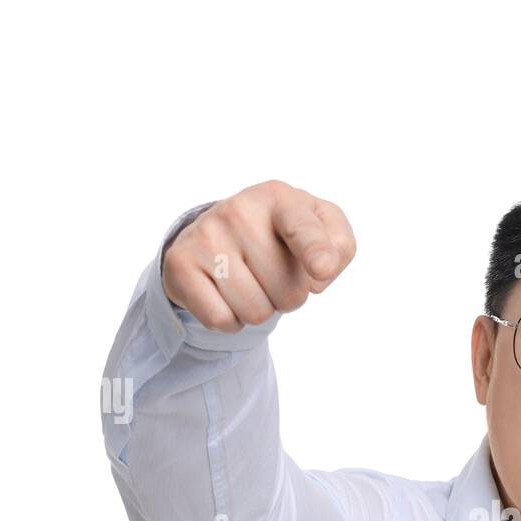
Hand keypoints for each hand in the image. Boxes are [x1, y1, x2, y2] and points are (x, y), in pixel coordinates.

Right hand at [161, 179, 356, 332]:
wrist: (220, 229)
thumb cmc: (284, 234)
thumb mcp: (321, 229)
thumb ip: (339, 247)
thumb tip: (319, 274)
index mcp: (280, 198)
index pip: (302, 229)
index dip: (315, 251)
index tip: (322, 268)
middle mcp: (240, 211)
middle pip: (288, 293)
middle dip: (289, 297)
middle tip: (273, 275)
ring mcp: (206, 236)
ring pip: (255, 312)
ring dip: (260, 309)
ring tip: (251, 282)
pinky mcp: (180, 263)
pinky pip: (222, 320)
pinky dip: (231, 320)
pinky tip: (226, 293)